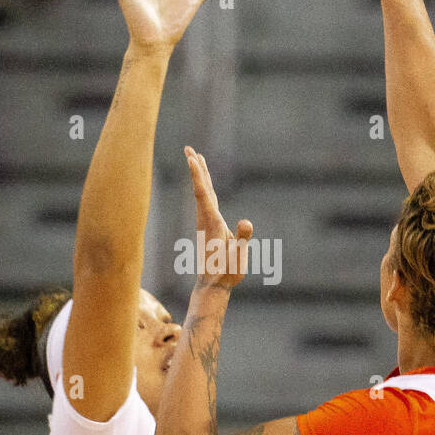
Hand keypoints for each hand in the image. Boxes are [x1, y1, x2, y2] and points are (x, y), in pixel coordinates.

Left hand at [185, 146, 252, 289]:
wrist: (213, 285)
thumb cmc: (227, 271)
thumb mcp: (238, 256)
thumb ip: (242, 239)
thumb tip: (246, 222)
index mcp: (212, 223)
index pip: (204, 194)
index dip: (199, 175)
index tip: (192, 158)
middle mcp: (206, 220)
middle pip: (201, 188)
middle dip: (196, 168)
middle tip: (189, 148)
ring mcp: (206, 222)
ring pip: (202, 193)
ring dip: (200, 175)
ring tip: (196, 158)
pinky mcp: (209, 226)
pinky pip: (206, 201)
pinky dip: (205, 187)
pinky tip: (205, 184)